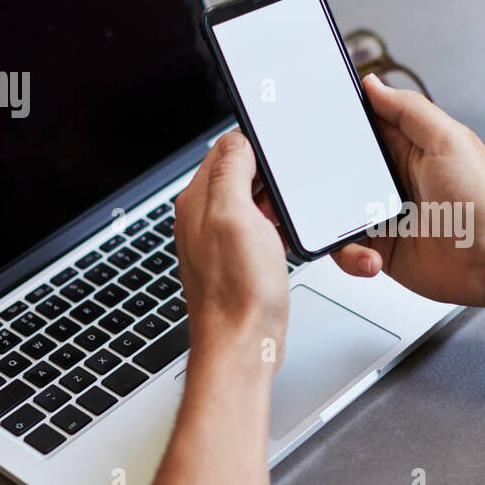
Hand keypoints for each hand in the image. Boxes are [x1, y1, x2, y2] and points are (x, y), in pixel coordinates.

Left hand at [173, 131, 289, 360]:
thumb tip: (236, 139)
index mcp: (197, 202)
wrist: (244, 345)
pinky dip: (277, 229)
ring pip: (253, 202)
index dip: (255, 146)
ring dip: (275, 205)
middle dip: (269, 178)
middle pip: (240, 174)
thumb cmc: (239, 292)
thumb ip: (231, 171)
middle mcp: (204, 219)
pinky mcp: (239, 260)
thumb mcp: (236, 216)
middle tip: (287, 194)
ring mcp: (221, 241)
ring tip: (286, 221)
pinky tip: (287, 241)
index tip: (280, 154)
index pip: (224, 149)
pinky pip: (260, 229)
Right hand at [331, 74, 484, 306]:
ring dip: (333, 222)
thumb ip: (408, 109)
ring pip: (336, 212)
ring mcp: (385, 216)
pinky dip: (351, 255)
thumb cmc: (484, 200)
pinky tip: (371, 257)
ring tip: (350, 228)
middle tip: (314, 184)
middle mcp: (393, 181)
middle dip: (323, 177)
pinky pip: (348, 249)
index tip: (313, 125)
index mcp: (408, 148)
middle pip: (340, 171)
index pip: (362, 128)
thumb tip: (373, 85)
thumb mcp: (447, 140)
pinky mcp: (382, 250)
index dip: (338, 125)